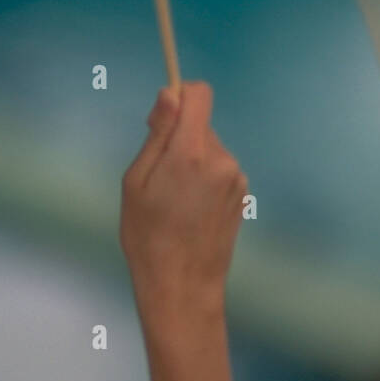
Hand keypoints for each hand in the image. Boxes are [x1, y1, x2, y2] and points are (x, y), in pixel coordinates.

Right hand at [120, 82, 247, 328]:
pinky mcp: (242, 194)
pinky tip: (189, 209)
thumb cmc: (148, 237)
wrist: (182, 286)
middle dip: (179, 135)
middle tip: (156, 171)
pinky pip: (219, 170)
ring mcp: (236, 178)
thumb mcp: (136, 181)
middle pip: (201, 124)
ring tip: (172, 198)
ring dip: (192, 160)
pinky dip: (204, 178)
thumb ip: (157, 133)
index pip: (199, 95)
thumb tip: (169, 94)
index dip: (180, 95)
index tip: (161, 114)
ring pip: (209, 148)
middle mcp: (221, 160)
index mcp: (191, 153)